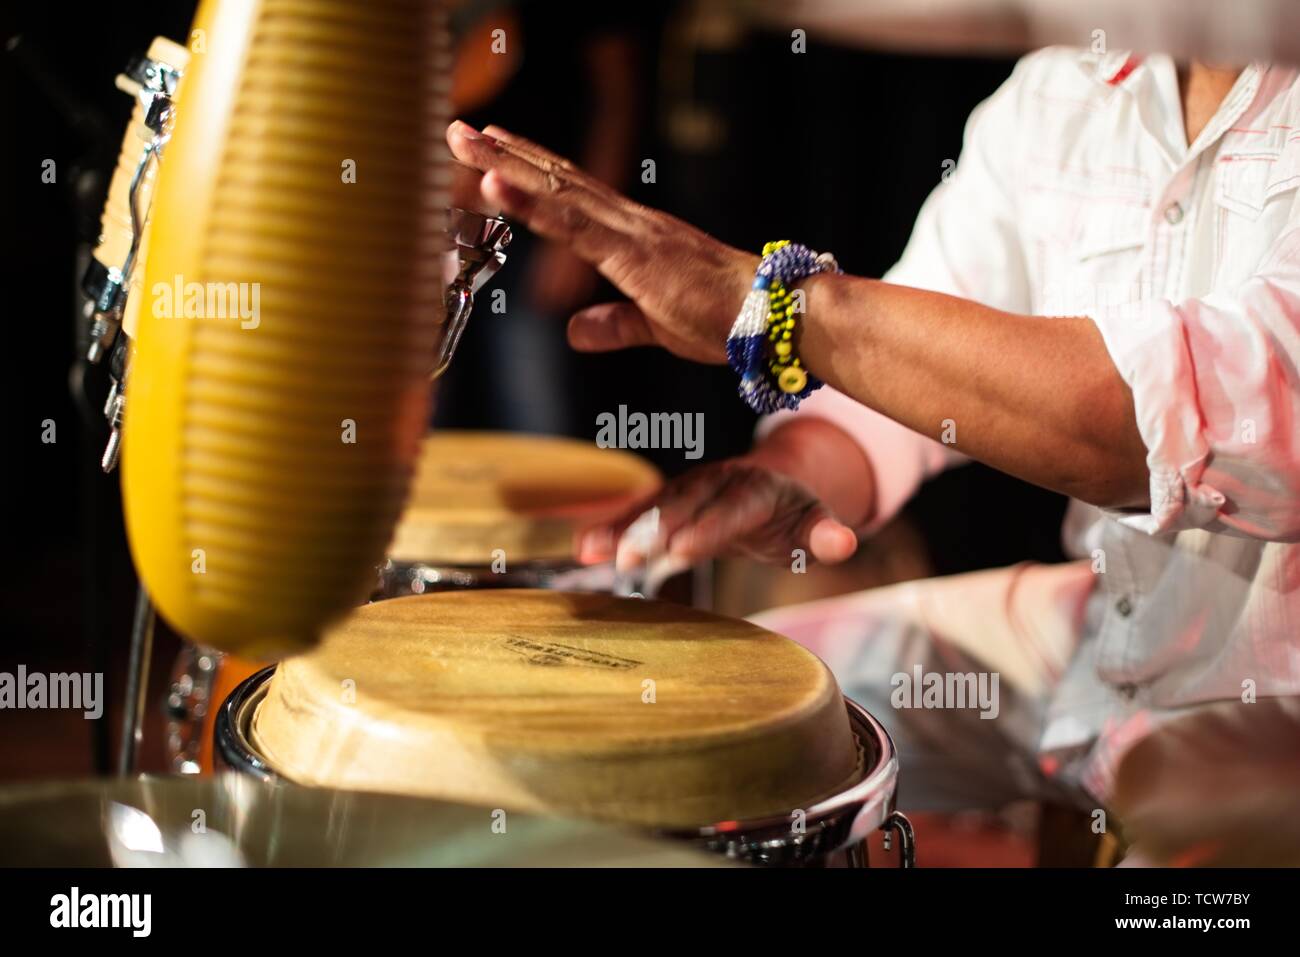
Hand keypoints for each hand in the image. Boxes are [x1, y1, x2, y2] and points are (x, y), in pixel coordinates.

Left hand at [447, 120, 756, 363]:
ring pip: (557, 190)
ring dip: (505, 164)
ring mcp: (630, 233)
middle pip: (557, 180)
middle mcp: (629, 223)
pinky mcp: (633, 253)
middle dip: (505, 155)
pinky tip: (495, 183)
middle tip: (458, 131)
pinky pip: (571, 224)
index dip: (531, 172)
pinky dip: (530, 202)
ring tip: (464, 141)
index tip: (492, 153)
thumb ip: (616, 324)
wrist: (769, 314)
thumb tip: (576, 332)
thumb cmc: (726, 319)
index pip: (573, 195)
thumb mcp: (656, 325)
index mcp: (635, 237)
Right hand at [577, 458, 858, 569]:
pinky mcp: (665, 501)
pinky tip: (585, 549)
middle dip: (655, 531)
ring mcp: (687, 489)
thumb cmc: (791, 516)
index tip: (683, 550)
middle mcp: (717, 481)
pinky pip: (635, 514)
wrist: (767, 489)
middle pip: (684, 506)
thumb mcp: (813, 526)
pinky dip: (611, 529)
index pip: (732, 509)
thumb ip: (823, 536)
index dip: (708, 528)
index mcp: (756, 488)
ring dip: (623, 529)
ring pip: (652, 507)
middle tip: (630, 559)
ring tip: (594, 553)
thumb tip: (844, 543)